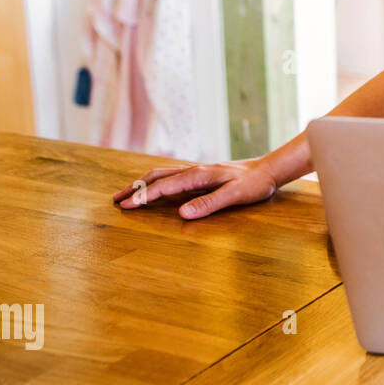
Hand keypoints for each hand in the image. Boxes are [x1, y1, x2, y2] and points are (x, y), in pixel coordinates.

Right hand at [112, 158, 278, 218]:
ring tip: (127, 193)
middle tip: (115, 200)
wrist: (268, 170)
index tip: (125, 206)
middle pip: (157, 177)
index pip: (164, 186)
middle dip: (135, 188)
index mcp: (199, 175)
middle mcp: (194, 170)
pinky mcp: (201, 175)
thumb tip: (182, 214)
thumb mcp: (235, 196)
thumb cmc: (254, 184)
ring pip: (162, 175)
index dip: (143, 196)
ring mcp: (196, 171)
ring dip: (142, 183)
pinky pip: (171, 176)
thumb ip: (210, 204)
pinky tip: (154, 188)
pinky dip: (156, 181)